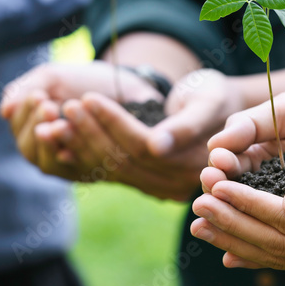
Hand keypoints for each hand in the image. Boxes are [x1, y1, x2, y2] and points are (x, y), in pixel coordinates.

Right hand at [0, 62, 162, 181]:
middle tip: (48, 105)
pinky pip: (78, 171)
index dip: (24, 114)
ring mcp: (68, 166)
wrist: (127, 88)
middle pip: (29, 151)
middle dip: (36, 127)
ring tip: (60, 120)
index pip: (18, 130)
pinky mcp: (92, 173)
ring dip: (52, 143)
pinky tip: (74, 145)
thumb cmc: (84, 83)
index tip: (38, 95)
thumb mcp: (53, 78)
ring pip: (49, 165)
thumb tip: (4, 111)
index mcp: (33, 131)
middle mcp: (48, 153)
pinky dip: (74, 158)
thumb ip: (27, 89)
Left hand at [59, 69, 246, 199]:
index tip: (89, 97)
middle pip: (124, 161)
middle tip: (67, 104)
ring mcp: (159, 188)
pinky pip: (109, 171)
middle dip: (91, 132)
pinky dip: (84, 152)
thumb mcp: (209, 103)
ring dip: (82, 142)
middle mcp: (176, 186)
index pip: (144, 148)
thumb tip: (155, 145)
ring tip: (61, 114)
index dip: (114, 123)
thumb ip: (185, 126)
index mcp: (194, 168)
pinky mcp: (144, 183)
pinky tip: (63, 133)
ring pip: (112, 168)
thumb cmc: (219, 97)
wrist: (223, 112)